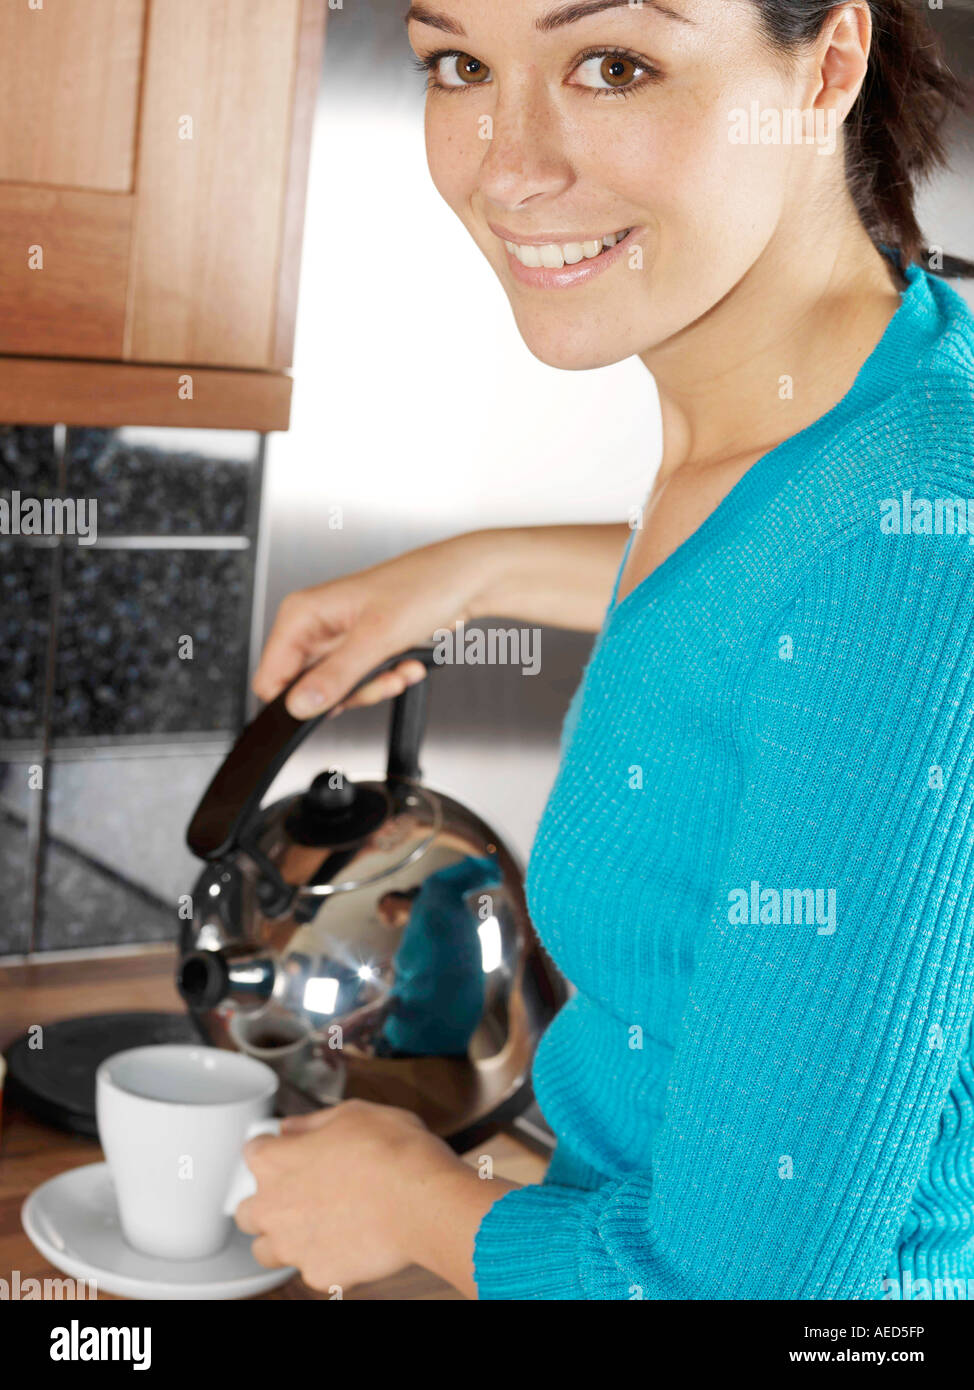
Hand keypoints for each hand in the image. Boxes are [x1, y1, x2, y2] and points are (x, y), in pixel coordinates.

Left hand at [233, 1099, 514, 1296]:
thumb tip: (293, 1128)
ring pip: (267, 1249)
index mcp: (275, 1161)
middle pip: (247, 1210)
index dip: (273, 1149)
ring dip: (284, 1238)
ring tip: (319, 1225)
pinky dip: (326, 1258)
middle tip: (300, 1193)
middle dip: (267, 1202)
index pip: (251, 1152)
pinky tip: (351, 1241)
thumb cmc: (393, 1152)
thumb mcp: (353, 1113)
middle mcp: (273, 1206)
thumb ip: (312, 1122)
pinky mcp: (319, 1274)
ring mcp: (293, 1246)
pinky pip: (311, 1269)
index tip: (288, 1151)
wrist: (423, 1200)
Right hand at [251, 532, 496, 719]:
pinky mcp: (361, 646)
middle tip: (378, 683)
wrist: (465, 579)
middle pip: (307, 688)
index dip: (298, 701)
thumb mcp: (377, 638)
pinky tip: (406, 664)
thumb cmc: (425, 586)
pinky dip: (386, 679)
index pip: (271, 678)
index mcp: (302, 613)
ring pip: (338, 688)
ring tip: (399, 669)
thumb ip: (336, 676)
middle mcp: (315, 623)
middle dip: (347, 694)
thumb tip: (299, 705)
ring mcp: (338, 636)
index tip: (332, 704)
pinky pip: (361, 680)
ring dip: (373, 687)